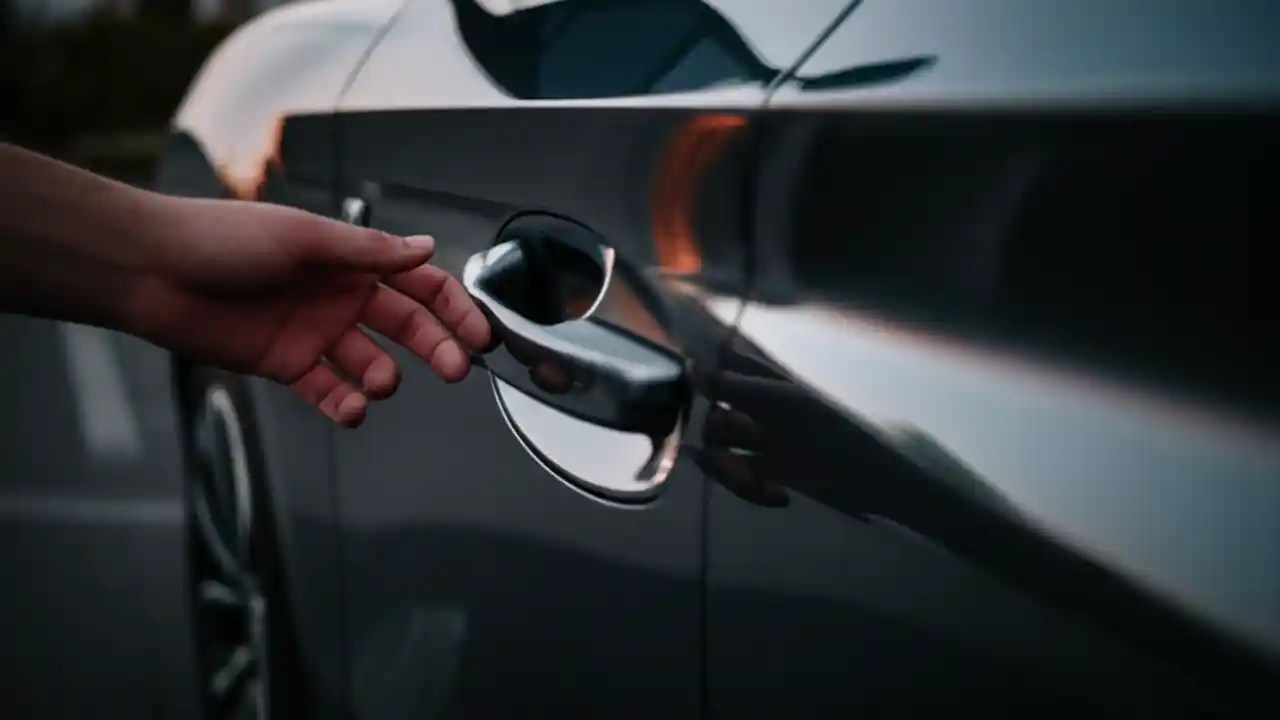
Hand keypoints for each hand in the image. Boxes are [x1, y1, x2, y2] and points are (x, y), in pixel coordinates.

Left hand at [129, 197, 490, 426]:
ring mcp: (315, 333)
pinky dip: (346, 403)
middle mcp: (339, 296)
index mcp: (350, 260)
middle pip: (406, 326)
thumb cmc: (222, 239)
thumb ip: (368, 251)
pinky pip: (328, 390)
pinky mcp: (287, 364)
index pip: (419, 283)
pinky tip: (353, 408)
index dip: (453, 307)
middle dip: (435, 348)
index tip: (479, 333)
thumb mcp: (304, 237)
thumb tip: (424, 250)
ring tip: (379, 383)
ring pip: (370, 363)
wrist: (154, 271)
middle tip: (454, 369)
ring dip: (384, 377)